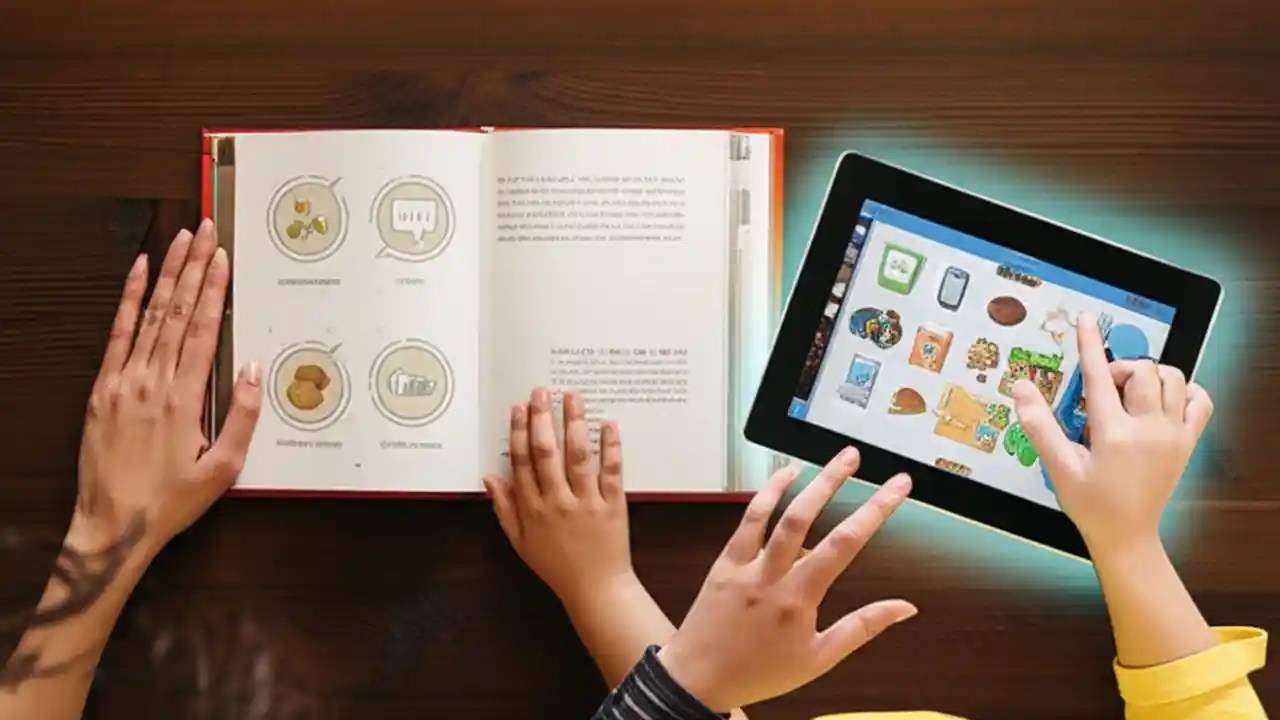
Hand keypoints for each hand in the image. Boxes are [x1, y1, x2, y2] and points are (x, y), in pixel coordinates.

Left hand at [77, 220, 261, 557]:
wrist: (113, 524)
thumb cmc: (172, 501)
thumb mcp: (224, 468)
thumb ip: (242, 416)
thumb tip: (252, 369)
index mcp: (185, 399)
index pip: (202, 330)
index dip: (213, 289)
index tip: (222, 257)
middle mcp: (152, 382)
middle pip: (176, 311)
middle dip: (192, 267)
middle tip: (204, 232)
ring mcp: (123, 382)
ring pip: (149, 316)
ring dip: (166, 275)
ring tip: (179, 241)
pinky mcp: (102, 390)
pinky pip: (117, 335)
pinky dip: (129, 302)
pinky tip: (138, 274)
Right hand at [483, 387, 631, 607]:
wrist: (595, 588)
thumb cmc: (556, 566)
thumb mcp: (521, 541)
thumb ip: (505, 508)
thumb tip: (490, 477)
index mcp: (532, 510)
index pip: (521, 463)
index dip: (519, 433)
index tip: (519, 408)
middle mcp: (557, 503)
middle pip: (546, 453)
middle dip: (542, 419)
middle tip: (541, 392)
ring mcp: (586, 503)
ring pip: (577, 456)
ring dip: (574, 423)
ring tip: (572, 396)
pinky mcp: (613, 505)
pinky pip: (612, 470)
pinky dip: (610, 446)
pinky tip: (608, 423)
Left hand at [657, 449, 916, 711]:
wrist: (699, 679)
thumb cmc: (761, 672)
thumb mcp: (820, 658)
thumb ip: (863, 627)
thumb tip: (906, 608)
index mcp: (800, 599)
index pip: (845, 544)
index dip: (876, 510)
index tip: (897, 487)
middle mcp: (773, 577)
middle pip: (806, 518)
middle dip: (834, 481)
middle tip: (854, 455)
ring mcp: (746, 566)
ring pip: (776, 515)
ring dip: (803, 482)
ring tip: (827, 461)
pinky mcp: (725, 562)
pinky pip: (747, 521)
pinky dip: (767, 495)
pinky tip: (785, 478)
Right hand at [1012, 313, 1212, 551]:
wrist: (1127, 534)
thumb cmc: (1091, 503)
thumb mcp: (1058, 466)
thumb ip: (1040, 424)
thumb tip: (1022, 388)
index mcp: (1114, 434)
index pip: (1100, 377)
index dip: (1090, 344)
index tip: (1086, 321)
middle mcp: (1149, 430)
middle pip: (1144, 371)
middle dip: (1122, 368)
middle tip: (1105, 386)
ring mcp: (1173, 435)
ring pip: (1174, 379)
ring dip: (1151, 376)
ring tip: (1130, 394)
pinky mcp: (1187, 443)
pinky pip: (1199, 401)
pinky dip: (1185, 391)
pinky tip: (1162, 400)